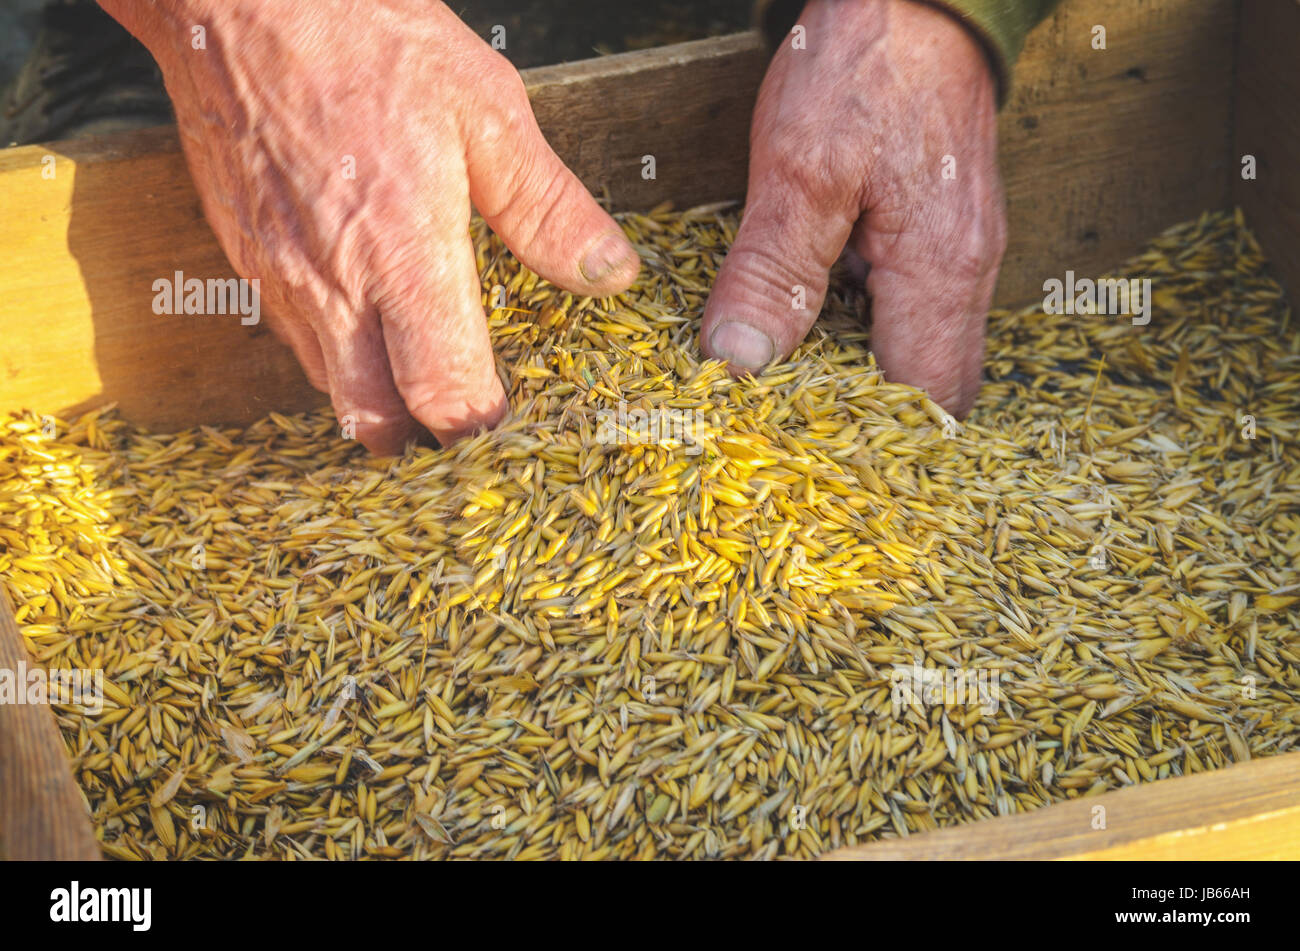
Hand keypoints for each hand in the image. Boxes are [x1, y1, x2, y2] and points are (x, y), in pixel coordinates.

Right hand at [102, 0, 639, 451]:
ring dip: (377, 398)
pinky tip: (369, 319)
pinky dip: (337, 353)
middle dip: (421, 437)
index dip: (479, 427)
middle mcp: (332, 286)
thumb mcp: (486, 111)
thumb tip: (609, 273)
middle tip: (461, 425)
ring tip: (420, 378)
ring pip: (328, 386)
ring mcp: (278, 277)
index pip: (441, 393)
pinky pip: (293, 337)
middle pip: (372, 419)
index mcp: (402, 257)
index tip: (509, 425)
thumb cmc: (366, 40)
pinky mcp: (244, 257)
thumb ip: (547, 208)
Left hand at [701, 0, 1005, 415]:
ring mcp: (957, 256)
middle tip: (785, 428)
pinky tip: (807, 325)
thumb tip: (738, 362)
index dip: (868, 440)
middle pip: (928, 388)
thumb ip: (772, 272)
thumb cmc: (863, 68)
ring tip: (786, 390)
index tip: (800, 451)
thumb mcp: (799, 171)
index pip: (923, 400)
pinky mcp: (936, 235)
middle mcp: (967, 276)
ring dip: (858, 376)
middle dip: (863, 418)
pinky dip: (859, 331)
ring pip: (916, 352)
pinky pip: (906, 311)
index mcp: (942, 272)